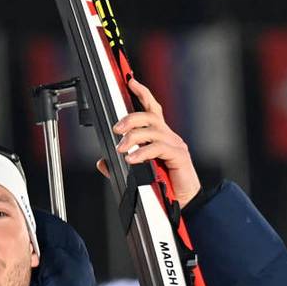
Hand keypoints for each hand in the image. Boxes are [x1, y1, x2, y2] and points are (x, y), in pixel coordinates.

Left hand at [95, 78, 200, 208]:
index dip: (142, 93)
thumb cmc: (163, 187)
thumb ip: (119, 166)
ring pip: (153, 130)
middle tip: (116, 129)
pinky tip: (132, 159)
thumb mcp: (135, 174)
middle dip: (131, 118)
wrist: (183, 204)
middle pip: (150, 116)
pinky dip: (142, 152)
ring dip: (133, 137)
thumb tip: (102, 162)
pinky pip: (158, 148)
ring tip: (121, 148)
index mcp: (160, 137)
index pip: (152, 109)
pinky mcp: (179, 156)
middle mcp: (169, 137)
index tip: (130, 81)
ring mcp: (175, 145)